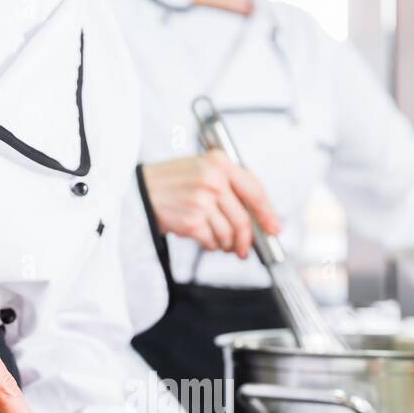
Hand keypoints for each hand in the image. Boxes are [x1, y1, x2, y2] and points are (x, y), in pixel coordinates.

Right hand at [141, 151, 281, 257]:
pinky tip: (201, 237)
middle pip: (243, 219)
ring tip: (216, 240)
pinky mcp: (191, 220)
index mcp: (220, 162)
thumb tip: (256, 217)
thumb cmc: (171, 183)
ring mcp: (202, 200)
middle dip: (246, 240)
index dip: (267, 213)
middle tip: (243, 250)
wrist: (138, 191)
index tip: (274, 229)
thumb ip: (229, 186)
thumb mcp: (202, 169)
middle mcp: (213, 179)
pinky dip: (210, 244)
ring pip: (229, 234)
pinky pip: (212, 241)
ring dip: (225, 243)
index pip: (255, 191)